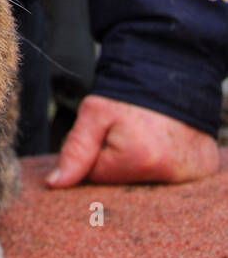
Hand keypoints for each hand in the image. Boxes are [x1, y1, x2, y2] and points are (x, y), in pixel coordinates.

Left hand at [46, 94, 219, 186]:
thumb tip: (55, 185)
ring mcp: (190, 173)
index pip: (96, 177)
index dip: (94, 154)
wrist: (171, 73)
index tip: (106, 134)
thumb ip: (75, 150)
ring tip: (145, 136)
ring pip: (144, 181)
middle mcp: (169, 173)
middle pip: (122, 183)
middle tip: (127, 134)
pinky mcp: (203, 169)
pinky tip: (164, 143)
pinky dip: (165, 163)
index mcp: (140, 160)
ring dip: (140, 163)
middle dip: (117, 163)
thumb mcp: (95, 113)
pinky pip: (171, 177)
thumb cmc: (130, 93)